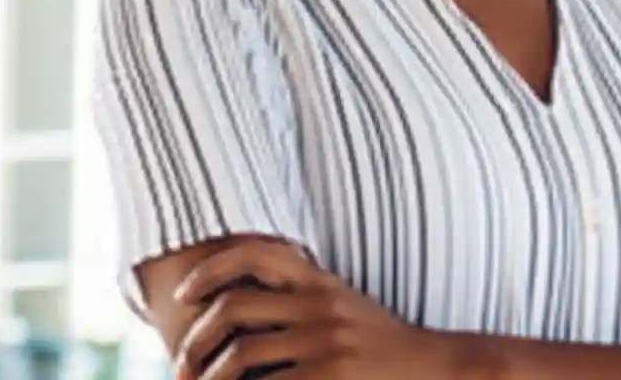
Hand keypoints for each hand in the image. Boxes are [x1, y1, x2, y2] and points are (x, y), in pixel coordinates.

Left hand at [171, 240, 465, 379]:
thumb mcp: (345, 306)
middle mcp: (319, 305)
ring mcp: (324, 342)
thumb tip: (236, 306)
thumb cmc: (383, 345)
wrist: (438, 367)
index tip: (183, 295)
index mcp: (320, 282)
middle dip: (196, 339)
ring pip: (240, 354)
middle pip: (232, 307)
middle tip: (182, 365)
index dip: (210, 269)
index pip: (255, 252)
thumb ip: (302, 298)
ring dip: (209, 377)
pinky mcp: (330, 377)